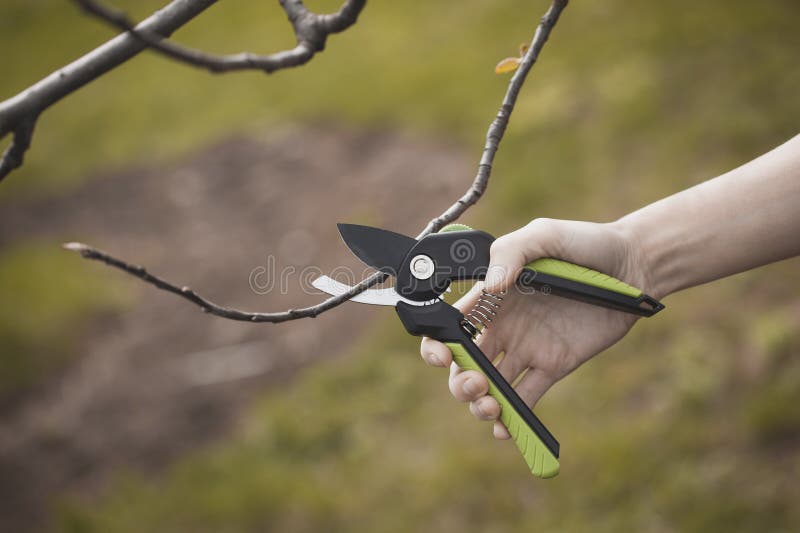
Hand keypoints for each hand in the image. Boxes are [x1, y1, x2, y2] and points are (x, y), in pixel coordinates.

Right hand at [419, 218, 651, 438]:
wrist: (632, 265)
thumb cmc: (584, 243)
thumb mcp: (545, 234)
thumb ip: (512, 252)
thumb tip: (493, 286)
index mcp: (491, 297)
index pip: (450, 326)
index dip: (437, 345)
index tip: (443, 355)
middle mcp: (503, 325)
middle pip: (464, 364)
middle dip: (460, 381)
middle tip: (478, 382)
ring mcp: (527, 347)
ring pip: (490, 385)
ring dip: (481, 403)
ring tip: (492, 407)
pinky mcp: (553, 365)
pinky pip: (526, 397)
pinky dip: (514, 418)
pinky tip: (507, 429)